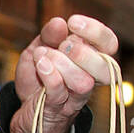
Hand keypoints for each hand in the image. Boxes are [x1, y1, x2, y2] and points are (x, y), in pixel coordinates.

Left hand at [10, 15, 118, 132]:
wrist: (23, 105)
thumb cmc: (38, 75)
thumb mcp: (40, 47)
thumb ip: (49, 35)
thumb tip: (59, 23)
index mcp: (91, 59)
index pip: (109, 44)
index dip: (96, 32)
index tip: (73, 23)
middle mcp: (89, 79)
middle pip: (105, 68)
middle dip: (83, 52)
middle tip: (62, 45)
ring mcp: (75, 97)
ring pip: (84, 83)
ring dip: (61, 64)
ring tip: (42, 56)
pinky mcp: (57, 109)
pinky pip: (59, 91)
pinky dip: (49, 74)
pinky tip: (40, 65)